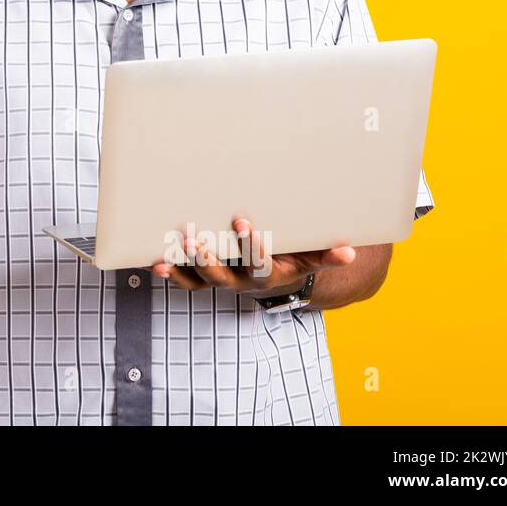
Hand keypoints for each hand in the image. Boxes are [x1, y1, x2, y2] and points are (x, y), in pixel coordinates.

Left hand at [149, 216, 357, 296]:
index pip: (261, 265)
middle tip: (193, 240)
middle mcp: (243, 282)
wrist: (281, 271)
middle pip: (223, 278)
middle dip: (208, 260)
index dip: (252, 247)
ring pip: (199, 281)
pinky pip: (184, 279)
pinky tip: (154, 262)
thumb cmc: (295, 253)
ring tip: (164, 257)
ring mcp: (221, 280)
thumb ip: (327, 254)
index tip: (243, 223)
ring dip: (182, 268)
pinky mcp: (203, 277)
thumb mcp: (311, 254)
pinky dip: (169, 272)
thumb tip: (351, 252)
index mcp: (270, 275)